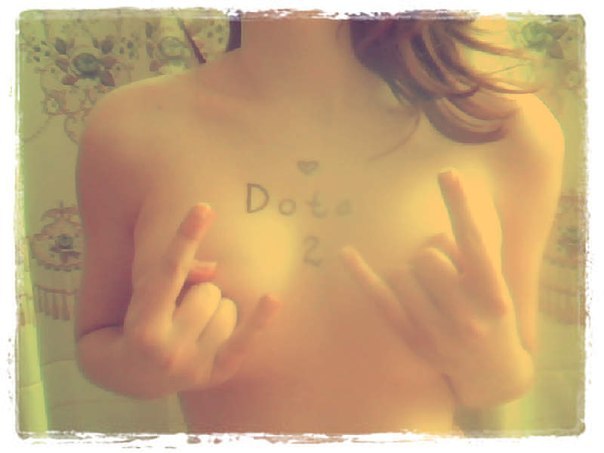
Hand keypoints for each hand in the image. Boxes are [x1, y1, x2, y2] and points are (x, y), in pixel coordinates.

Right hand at [123, 203, 280, 390]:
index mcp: (144, 325)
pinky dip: (259, 320)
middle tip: (182, 309)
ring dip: (216, 310)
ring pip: (228, 309)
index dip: (186, 237)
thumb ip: (178, 275)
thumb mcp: (145, 298)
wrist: (130, 377)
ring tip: (194, 326)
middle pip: (208, 291)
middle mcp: (168, 350)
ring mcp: (193, 366)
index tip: (203, 207)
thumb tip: (215, 269)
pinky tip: (272, 298)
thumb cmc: (139, 325)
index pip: (169, 272)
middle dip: (199, 292)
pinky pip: (243, 341)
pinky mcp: (215, 375)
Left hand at [340, 169, 531, 406]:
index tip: (445, 171)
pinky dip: (361, 274)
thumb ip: (471, 253)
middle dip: (430, 255)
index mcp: (493, 291)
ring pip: (402, 272)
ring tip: (430, 295)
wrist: (495, 373)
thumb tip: (436, 227)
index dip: (459, 204)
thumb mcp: (495, 283)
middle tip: (442, 277)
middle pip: (427, 254)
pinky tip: (346, 253)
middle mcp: (467, 313)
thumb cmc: (493, 314)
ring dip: (410, 273)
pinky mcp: (414, 340)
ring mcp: (439, 330)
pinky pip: (380, 299)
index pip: (473, 239)